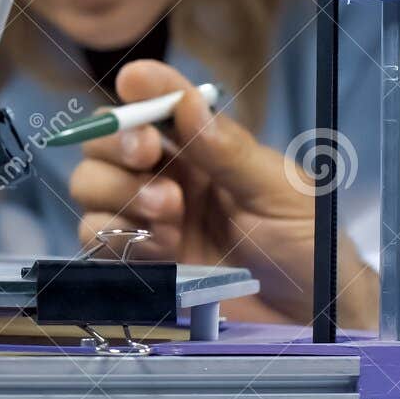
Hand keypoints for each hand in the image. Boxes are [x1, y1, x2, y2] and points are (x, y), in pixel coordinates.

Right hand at [68, 60, 378, 329]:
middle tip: (147, 156)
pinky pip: (94, 238)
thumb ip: (229, 150)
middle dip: (117, 143)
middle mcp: (168, 177)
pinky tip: (162, 247)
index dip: (143, 88)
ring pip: (90, 186)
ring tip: (170, 212)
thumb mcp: (279, 191)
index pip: (161, 105)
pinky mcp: (138, 263)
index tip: (133, 80)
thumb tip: (187, 103)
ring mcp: (148, 220)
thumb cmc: (306, 246)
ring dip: (120, 192)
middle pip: (106, 142)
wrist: (309, 317)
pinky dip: (118, 236)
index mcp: (204, 149)